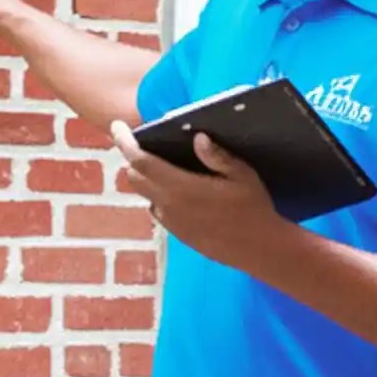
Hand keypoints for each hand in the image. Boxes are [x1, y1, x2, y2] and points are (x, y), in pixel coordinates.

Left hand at [110, 120, 285, 268]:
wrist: (259, 250)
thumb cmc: (253, 208)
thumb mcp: (242, 175)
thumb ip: (217, 155)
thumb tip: (197, 137)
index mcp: (180, 187)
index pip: (140, 161)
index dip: (125, 141)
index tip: (117, 126)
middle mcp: (168, 206)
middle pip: (135, 177)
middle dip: (133, 157)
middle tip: (142, 142)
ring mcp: (171, 222)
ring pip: (145, 194)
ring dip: (145, 178)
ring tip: (161, 163)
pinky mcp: (178, 233)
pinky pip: (158, 209)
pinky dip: (158, 195)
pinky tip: (178, 190)